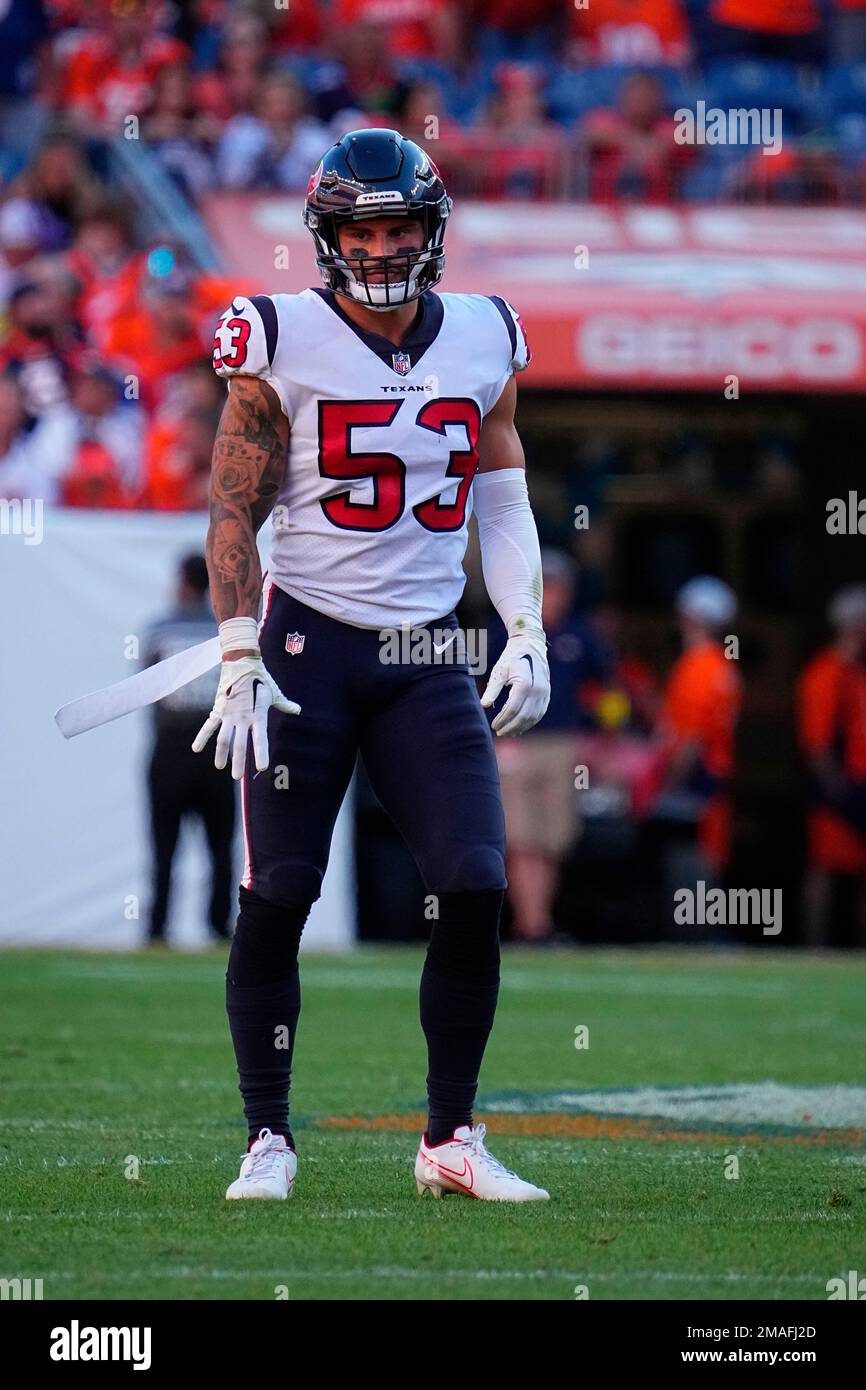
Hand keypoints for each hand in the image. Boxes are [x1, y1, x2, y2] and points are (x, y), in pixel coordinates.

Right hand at [192, 655, 299, 778]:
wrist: (240, 662)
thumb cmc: (260, 678)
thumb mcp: (274, 692)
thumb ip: (284, 703)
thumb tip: (298, 710)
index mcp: (258, 714)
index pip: (260, 737)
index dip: (261, 752)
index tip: (262, 767)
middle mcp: (243, 716)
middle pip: (240, 743)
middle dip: (239, 761)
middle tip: (238, 777)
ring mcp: (229, 714)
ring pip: (223, 738)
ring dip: (221, 753)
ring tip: (220, 767)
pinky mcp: (218, 709)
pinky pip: (209, 725)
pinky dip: (202, 736)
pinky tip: (196, 749)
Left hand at [480, 630, 549, 736]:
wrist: (530, 645)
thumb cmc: (511, 658)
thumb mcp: (499, 671)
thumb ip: (492, 689)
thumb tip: (484, 705)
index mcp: (525, 684)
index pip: (512, 709)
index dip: (502, 720)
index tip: (493, 725)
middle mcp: (538, 690)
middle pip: (524, 716)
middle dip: (511, 727)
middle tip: (499, 732)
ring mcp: (545, 692)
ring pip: (533, 717)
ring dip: (521, 727)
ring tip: (509, 732)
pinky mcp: (547, 694)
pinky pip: (540, 713)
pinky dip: (530, 722)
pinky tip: (520, 726)